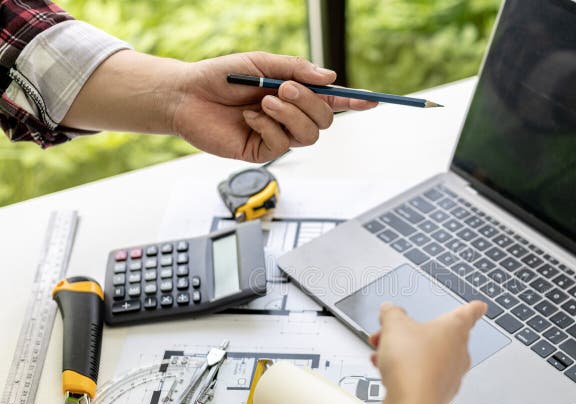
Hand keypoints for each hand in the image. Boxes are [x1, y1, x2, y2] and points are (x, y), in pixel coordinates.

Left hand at [170, 52, 377, 161]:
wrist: (187, 95)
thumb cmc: (220, 77)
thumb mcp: (261, 63)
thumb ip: (295, 69)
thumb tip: (328, 77)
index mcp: (294, 95)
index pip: (331, 100)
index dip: (353, 101)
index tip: (372, 101)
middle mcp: (290, 117)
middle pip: (325, 120)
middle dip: (308, 103)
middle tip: (283, 89)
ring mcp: (278, 136)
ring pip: (308, 135)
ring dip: (289, 114)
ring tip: (263, 101)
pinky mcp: (262, 151)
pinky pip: (281, 143)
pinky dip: (266, 125)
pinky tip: (248, 118)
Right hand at [368, 301, 486, 403]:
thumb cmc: (413, 365)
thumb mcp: (394, 326)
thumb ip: (391, 313)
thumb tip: (390, 310)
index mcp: (455, 328)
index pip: (470, 312)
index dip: (474, 307)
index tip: (480, 306)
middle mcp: (458, 352)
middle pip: (437, 335)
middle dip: (412, 333)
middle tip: (394, 332)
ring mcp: (450, 375)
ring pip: (426, 356)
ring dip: (404, 352)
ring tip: (383, 352)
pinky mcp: (438, 393)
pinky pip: (421, 375)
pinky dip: (405, 371)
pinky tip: (387, 370)